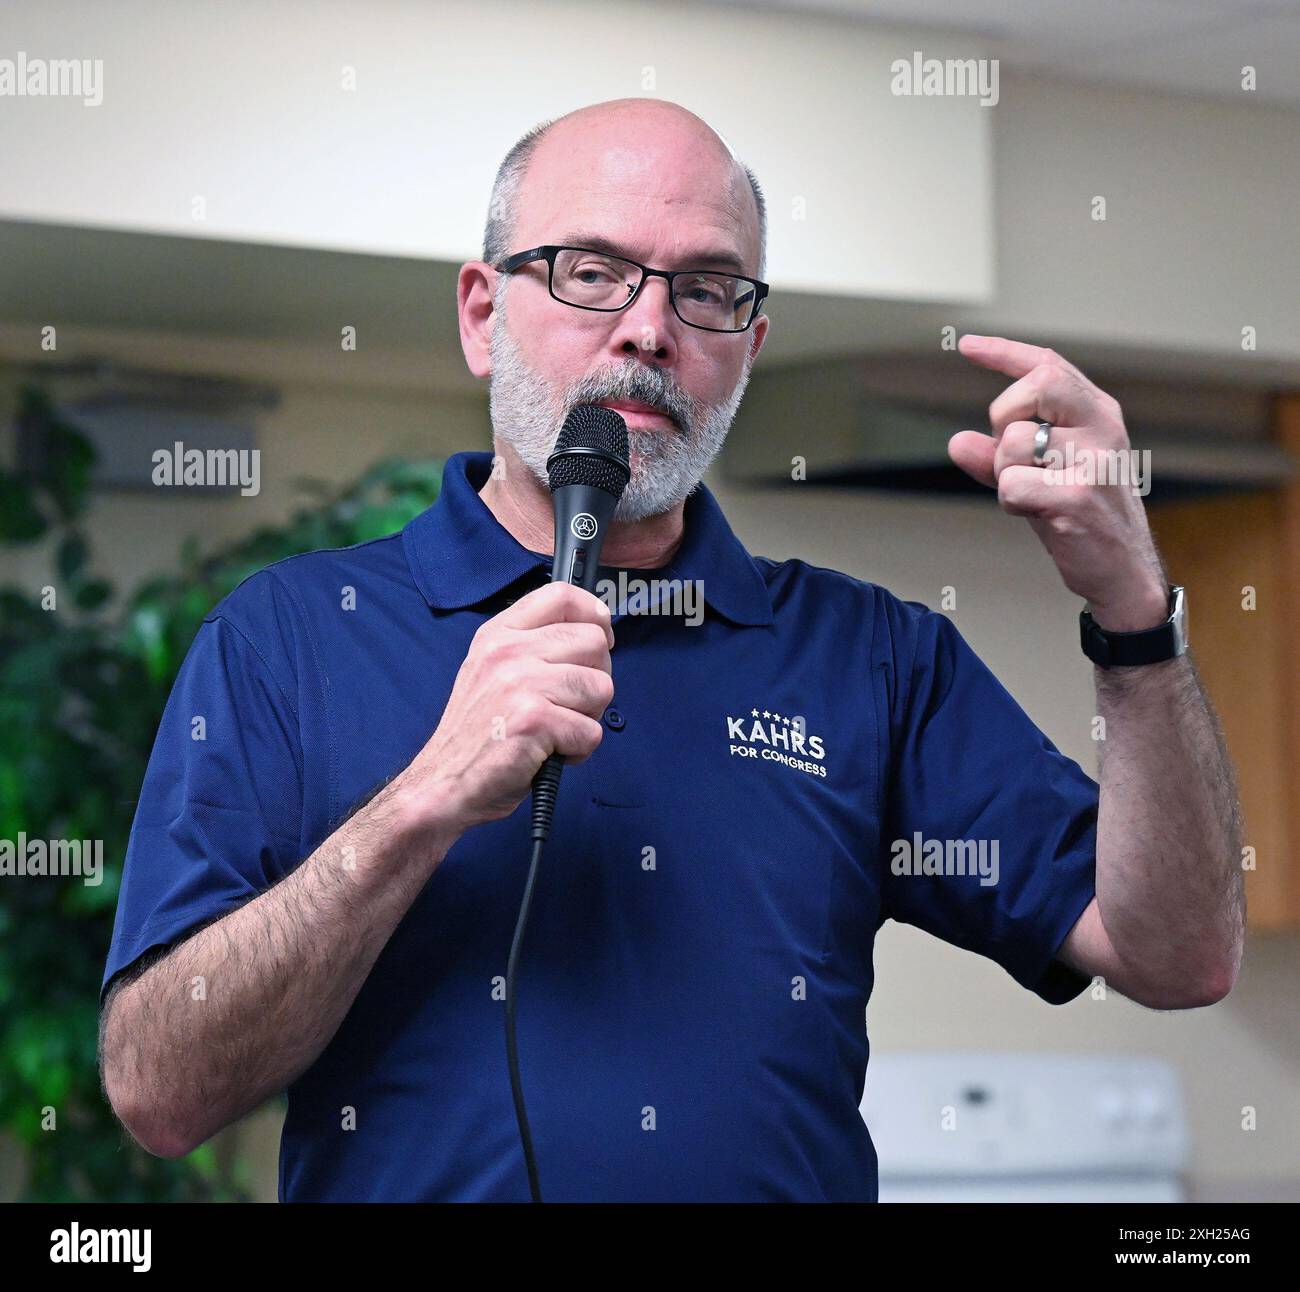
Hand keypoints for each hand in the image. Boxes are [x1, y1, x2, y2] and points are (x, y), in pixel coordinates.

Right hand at [396, 581, 615, 836]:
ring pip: (601, 687)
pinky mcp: (534, 721)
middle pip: (594, 642)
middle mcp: (508, 651)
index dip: (594, 616)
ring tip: (556, 731)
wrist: (444, 783)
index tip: (600, 642)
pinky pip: (591, 731)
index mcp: (499, 634)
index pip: (563, 595)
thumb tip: (596, 632)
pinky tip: (549, 753)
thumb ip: (535, 645)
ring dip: (588, 718)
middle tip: (570, 705)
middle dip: (597, 679)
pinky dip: (578, 750)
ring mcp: (520, 684)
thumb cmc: (479, 733)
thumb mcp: (493, 671)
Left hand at [948, 333, 1168, 630]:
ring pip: (1014, 442)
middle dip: (1005, 416)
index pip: (1049, 366)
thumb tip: (957, 442)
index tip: (965, 346)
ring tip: (1033, 493)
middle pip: (1035, 387)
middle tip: (1013, 454)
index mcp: (1097, 413)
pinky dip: (1010, 502)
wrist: (1123, 571)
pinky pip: (1011, 485)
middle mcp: (1102, 428)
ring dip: (1005, 472)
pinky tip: (1037, 513)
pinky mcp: (1078, 497)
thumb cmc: (1080, 517)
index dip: (1004, 353)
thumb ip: (997, 457)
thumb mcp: (1039, 476)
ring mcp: (1094, 461)